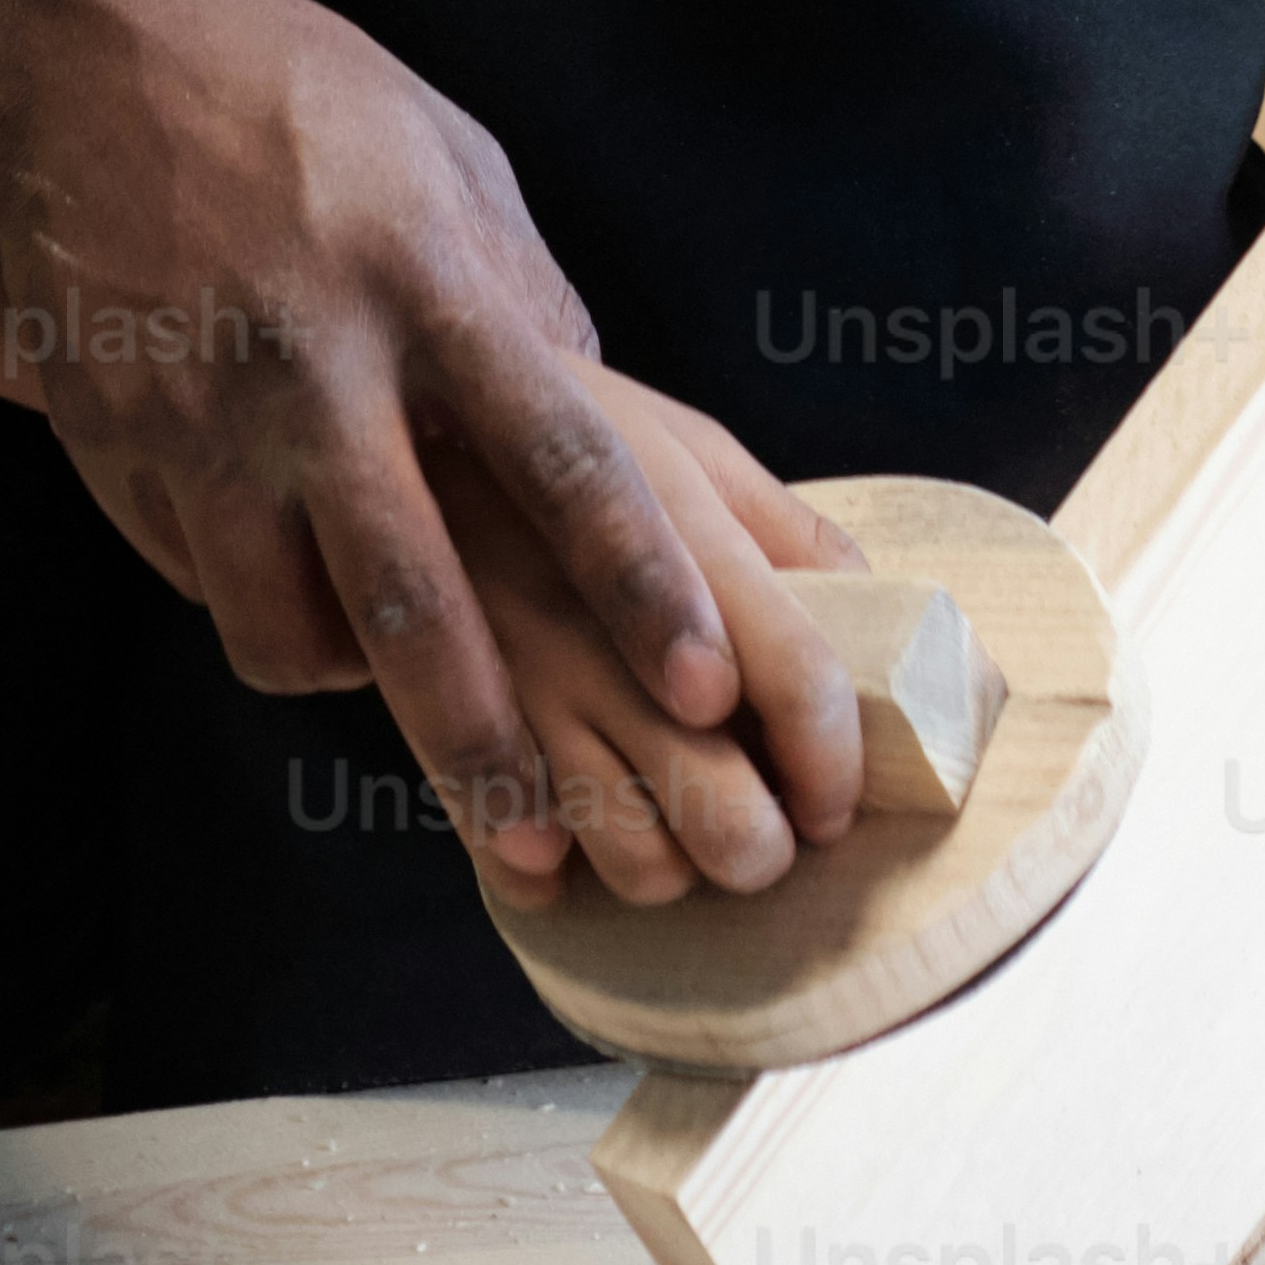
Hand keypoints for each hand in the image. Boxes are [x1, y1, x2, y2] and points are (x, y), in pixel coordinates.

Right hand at [0, 0, 758, 878]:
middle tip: (551, 838)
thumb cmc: (300, 102)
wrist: (80, 56)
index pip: (565, 456)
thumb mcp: (451, 168)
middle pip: (415, 593)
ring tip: (420, 730)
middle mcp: (321, 361)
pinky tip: (298, 604)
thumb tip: (604, 433)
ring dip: (359, 693)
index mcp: (432, 280)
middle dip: (488, 735)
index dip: (642, 581)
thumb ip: (526, 308)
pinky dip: (260, 616)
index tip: (713, 685)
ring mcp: (205, 412)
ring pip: (286, 626)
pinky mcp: (117, 443)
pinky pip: (202, 586)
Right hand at [433, 376, 865, 900]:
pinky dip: (558, 869)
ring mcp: (518, 680)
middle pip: (722, 809)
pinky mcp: (441, 722)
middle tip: (761, 826)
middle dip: (764, 847)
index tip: (832, 797)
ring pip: (632, 858)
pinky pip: (521, 858)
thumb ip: (789, 530)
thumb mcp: (686, 444)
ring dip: (673, 865)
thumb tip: (879, 611)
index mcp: (677, 538)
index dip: (835, 766)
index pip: (801, 683)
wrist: (384, 395)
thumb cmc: (566, 431)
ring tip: (670, 820)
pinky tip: (567, 827)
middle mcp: (597, 621)